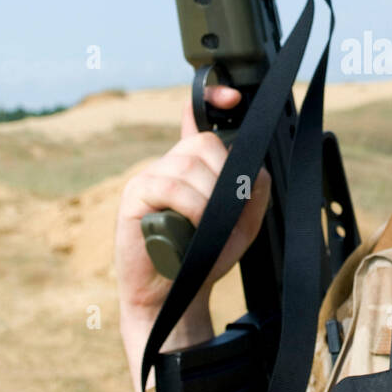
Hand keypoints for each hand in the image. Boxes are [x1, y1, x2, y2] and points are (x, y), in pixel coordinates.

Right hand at [115, 85, 270, 387]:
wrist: (175, 294)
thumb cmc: (204, 258)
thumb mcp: (241, 226)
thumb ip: (253, 195)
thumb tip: (257, 169)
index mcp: (191, 167)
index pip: (195, 120)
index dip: (210, 99)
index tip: (230, 97)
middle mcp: (168, 165)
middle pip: (203, 144)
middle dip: (223, 176)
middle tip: (223, 210)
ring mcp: (148, 178)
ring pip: (187, 166)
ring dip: (207, 198)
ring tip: (206, 226)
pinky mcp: (133, 198)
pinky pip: (167, 186)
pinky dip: (188, 204)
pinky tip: (192, 223)